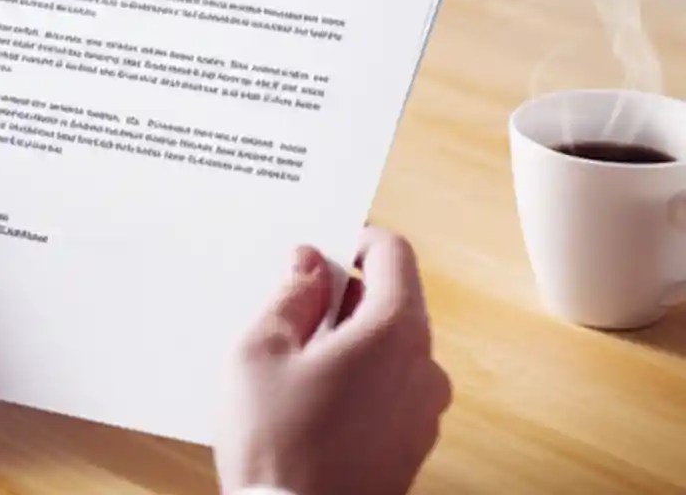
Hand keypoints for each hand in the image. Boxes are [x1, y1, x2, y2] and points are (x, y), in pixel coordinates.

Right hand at [215, 228, 451, 494]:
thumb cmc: (277, 446)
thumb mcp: (261, 351)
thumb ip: (291, 295)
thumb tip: (309, 264)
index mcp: (395, 332)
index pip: (395, 254)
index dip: (357, 239)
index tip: (325, 249)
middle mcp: (424, 368)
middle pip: (395, 302)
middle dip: (346, 296)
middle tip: (292, 311)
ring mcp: (424, 411)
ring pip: (391, 349)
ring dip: (351, 341)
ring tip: (294, 365)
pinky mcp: (412, 445)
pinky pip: (391, 389)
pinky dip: (360, 380)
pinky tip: (311, 401)